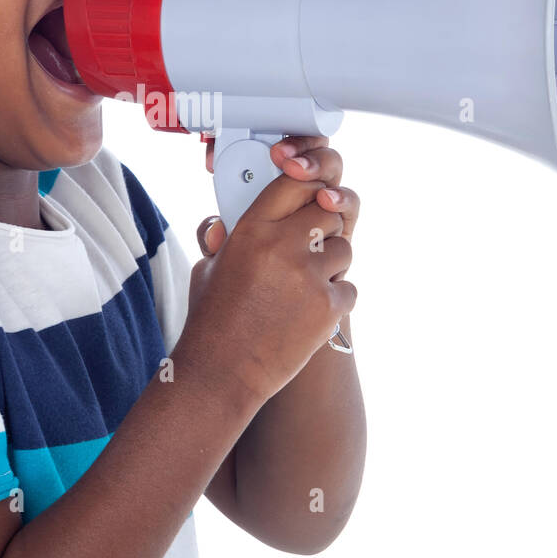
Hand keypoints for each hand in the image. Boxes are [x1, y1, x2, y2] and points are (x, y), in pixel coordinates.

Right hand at [183, 135, 357, 402]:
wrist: (222, 373)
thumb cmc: (211, 320)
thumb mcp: (207, 268)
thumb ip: (224, 238)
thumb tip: (225, 222)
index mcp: (250, 229)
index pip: (294, 184)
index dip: (305, 189)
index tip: (307, 199)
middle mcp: (282, 246)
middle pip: (327, 211)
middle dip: (322, 227)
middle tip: (309, 247)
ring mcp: (309, 276)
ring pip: (344, 248)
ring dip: (331, 263)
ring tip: (306, 285)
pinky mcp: (328, 307)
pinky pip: (349, 287)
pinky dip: (335, 299)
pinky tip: (309, 313)